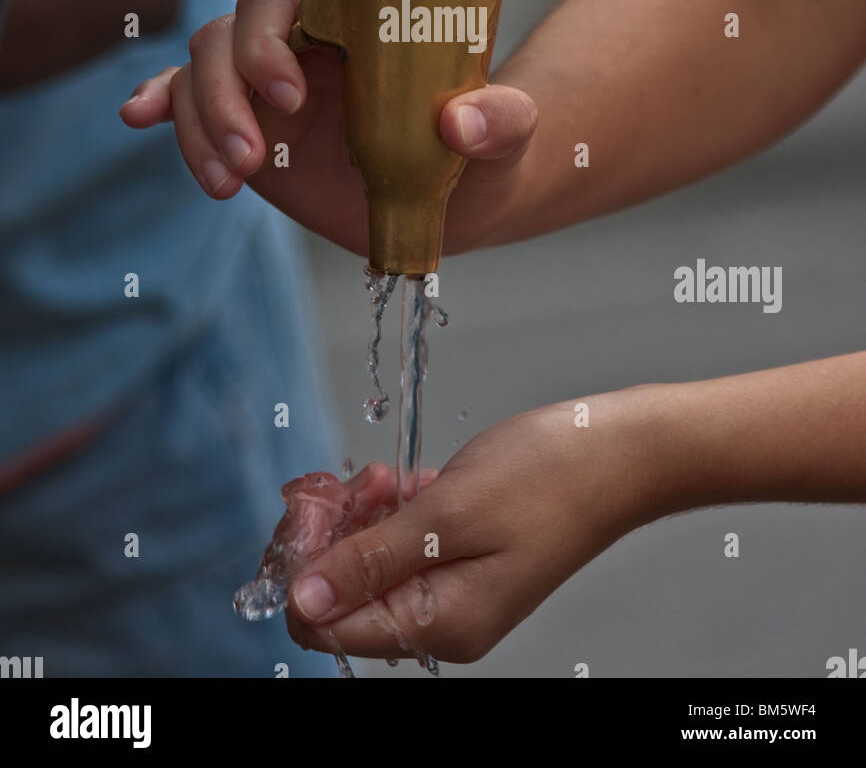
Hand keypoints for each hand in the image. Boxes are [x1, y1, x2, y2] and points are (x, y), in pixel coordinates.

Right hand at [118, 0, 537, 255]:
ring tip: (229, 185)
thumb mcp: (506, 135)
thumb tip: (463, 124)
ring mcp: (268, 83)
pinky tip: (138, 118)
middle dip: (226, 93)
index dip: (270, 40)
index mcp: (355, 22)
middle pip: (228, 34)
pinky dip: (162, 103)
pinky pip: (188, 101)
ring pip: (201, 72)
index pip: (286, 0)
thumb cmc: (485, 148)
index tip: (292, 97)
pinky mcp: (247, 123)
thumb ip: (500, 122)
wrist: (457, 194)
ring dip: (200, 124)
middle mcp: (302, 42)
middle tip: (253, 159)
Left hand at [284, 391, 661, 663]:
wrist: (617, 455)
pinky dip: (389, 510)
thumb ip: (373, 559)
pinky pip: (401, 544)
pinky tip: (398, 480)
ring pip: (369, 563)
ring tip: (378, 477)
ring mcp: (452, 587)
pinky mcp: (461, 555)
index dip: (304, 570)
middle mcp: (442, 618)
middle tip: (340, 485)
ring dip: (359, 517)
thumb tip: (305, 599)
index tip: (308, 514)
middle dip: (331, 537)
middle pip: (344, 595)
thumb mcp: (448, 514)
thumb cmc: (548, 480)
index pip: (329, 627)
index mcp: (439, 624)